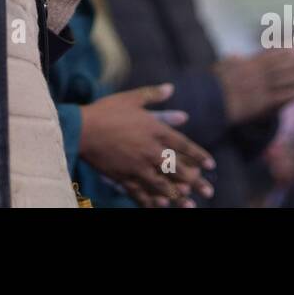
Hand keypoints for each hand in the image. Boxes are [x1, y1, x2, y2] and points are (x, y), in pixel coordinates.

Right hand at [79, 84, 215, 207]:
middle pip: (179, 169)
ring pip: (163, 184)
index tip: (211, 166)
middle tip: (208, 192)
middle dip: (196, 181)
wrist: (82, 128)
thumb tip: (171, 88)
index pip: (184, 145)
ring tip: (190, 204)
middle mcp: (150, 150)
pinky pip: (142, 192)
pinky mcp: (124, 177)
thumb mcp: (131, 98)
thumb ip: (152, 95)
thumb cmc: (106, 110)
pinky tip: (162, 206)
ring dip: (179, 195)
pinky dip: (153, 200)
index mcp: (155, 130)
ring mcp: (138, 166)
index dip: (199, 156)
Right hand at [213, 50, 293, 124]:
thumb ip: (231, 62)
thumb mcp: (220, 70)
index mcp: (248, 64)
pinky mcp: (261, 104)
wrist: (209, 104)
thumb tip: (236, 54)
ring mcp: (260, 89)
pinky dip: (293, 94)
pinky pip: (280, 98)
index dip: (288, 50)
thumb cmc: (212, 87)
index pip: (272, 55)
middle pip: (283, 66)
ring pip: (285, 80)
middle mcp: (256, 74)